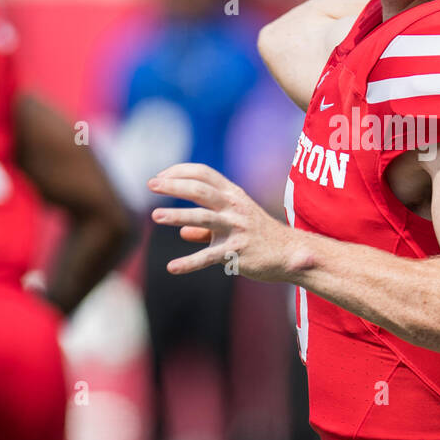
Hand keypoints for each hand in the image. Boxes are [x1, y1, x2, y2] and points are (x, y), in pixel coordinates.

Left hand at [147, 163, 296, 279]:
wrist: (289, 253)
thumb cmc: (259, 236)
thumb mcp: (235, 222)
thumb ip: (207, 227)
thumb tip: (184, 233)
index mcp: (233, 195)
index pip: (204, 173)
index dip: (180, 171)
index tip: (160, 177)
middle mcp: (234, 207)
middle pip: (200, 189)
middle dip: (173, 185)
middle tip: (150, 185)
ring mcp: (236, 229)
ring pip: (202, 218)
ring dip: (177, 216)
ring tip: (155, 216)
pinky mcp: (237, 252)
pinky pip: (208, 257)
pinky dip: (189, 263)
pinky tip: (172, 267)